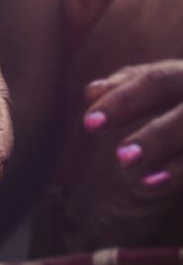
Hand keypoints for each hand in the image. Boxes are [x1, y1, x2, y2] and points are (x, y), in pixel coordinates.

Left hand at [83, 60, 182, 194]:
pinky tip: (158, 184)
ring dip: (176, 161)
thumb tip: (90, 92)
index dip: (122, 100)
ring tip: (142, 181)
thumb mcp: (162, 85)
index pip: (155, 80)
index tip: (89, 123)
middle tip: (121, 157)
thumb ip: (127, 86)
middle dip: (157, 137)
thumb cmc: (180, 98)